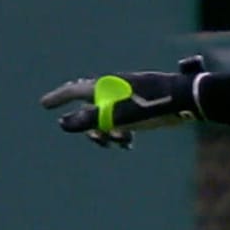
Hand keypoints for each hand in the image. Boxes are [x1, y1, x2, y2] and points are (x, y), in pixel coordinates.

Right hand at [39, 55, 206, 148]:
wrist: (185, 98)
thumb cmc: (150, 106)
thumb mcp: (116, 117)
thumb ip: (88, 120)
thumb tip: (62, 123)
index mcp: (105, 86)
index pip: (73, 90)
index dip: (58, 98)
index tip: (44, 105)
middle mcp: (113, 87)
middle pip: (90, 108)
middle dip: (92, 128)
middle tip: (102, 141)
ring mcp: (127, 95)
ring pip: (106, 117)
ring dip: (109, 133)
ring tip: (123, 143)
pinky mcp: (140, 104)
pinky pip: (121, 119)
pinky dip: (121, 132)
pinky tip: (129, 144)